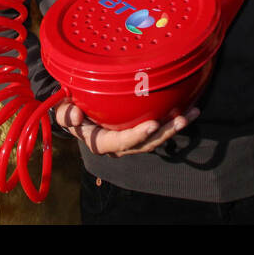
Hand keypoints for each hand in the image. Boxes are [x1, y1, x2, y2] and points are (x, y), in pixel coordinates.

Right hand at [54, 101, 198, 156]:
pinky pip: (158, 130)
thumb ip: (65, 114)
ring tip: (191, 114)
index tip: (152, 125)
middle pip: (145, 143)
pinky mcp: (139, 132)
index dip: (137, 135)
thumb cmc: (70, 110)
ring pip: (156, 139)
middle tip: (182, 119)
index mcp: (101, 142)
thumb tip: (76, 117)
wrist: (75, 114)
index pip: (121, 142)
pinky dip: (173, 121)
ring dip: (174, 128)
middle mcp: (120, 145)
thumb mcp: (62, 111)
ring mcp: (131, 140)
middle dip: (165, 132)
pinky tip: (189, 109)